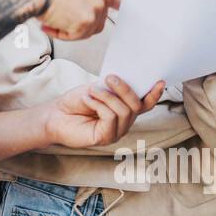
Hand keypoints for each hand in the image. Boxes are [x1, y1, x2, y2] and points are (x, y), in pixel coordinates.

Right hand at [36, 0, 120, 40]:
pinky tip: (51, 25)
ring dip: (70, 29)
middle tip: (65, 17)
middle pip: (100, 22)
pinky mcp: (85, 23)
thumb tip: (89, 6)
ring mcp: (95, 11)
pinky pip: (75, 37)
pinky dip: (61, 34)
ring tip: (55, 18)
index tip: (120, 15)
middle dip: (82, 23)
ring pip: (87, 31)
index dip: (119, 10)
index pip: (120, 0)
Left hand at [45, 76, 165, 147]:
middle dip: (124, 89)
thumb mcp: (97, 89)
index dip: (154, 94)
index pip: (144, 104)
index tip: (160, 81)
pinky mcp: (105, 138)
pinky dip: (99, 104)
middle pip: (136, 105)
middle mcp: (124, 122)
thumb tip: (126, 79)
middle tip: (109, 77)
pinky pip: (110, 117)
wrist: (55, 115)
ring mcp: (116, 132)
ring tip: (91, 91)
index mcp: (124, 110)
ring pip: (124, 111)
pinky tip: (87, 100)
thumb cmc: (75, 102)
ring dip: (107, 96)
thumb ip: (113, 88)